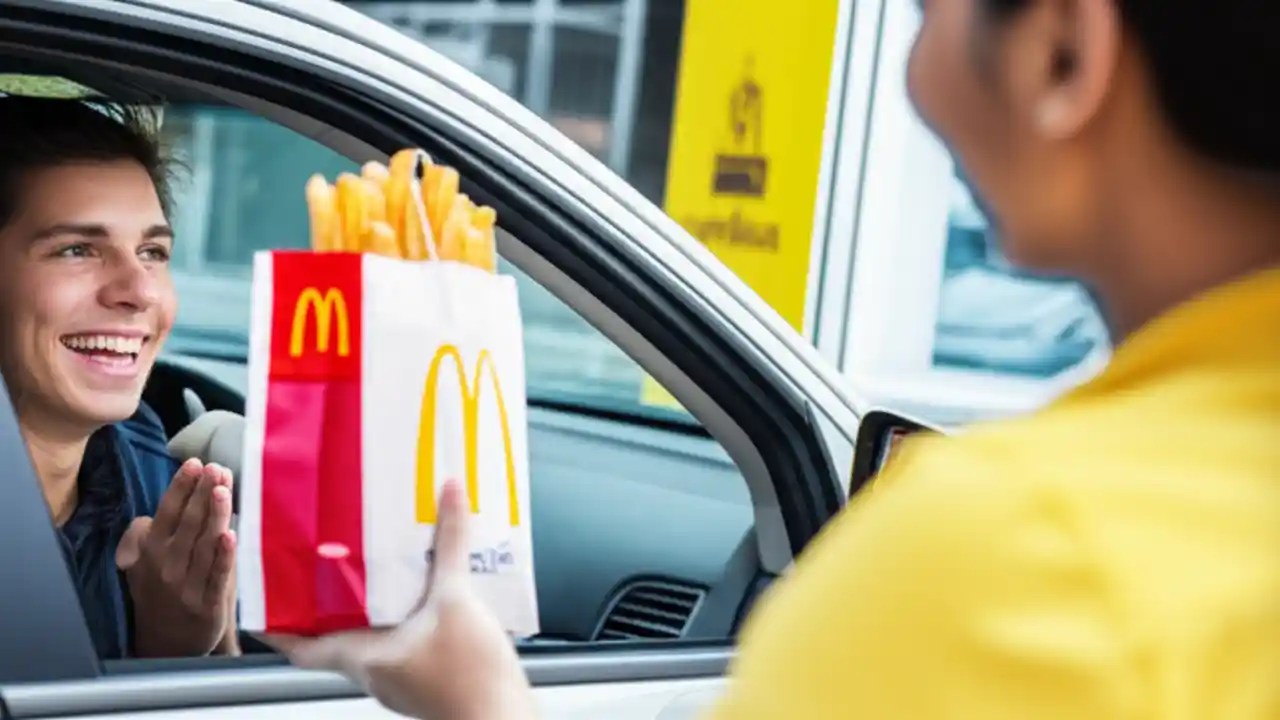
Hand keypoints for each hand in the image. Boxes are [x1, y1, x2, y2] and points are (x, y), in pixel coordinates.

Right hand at [116, 459, 236, 657]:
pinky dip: (224, 555)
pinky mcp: (209, 603)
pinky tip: (231, 534)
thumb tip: (150, 513)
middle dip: (202, 493)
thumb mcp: (139, 562)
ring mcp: (188, 584)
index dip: (181, 487)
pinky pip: (218, 575)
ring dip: (215, 515)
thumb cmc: (159, 589)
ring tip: (223, 488)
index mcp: (151, 551)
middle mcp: (168, 565)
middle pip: (188, 523)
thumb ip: (143, 534)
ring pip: (204, 544)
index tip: (194, 462)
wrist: (165, 641)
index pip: (167, 512)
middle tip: (217, 467)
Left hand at [267, 480, 536, 719]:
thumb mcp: (458, 599)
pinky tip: (417, 595)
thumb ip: (451, 544)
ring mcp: (399, 679)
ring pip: (367, 640)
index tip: (258, 598)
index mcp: (364, 657)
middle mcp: (374, 672)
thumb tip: (449, 493)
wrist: (503, 719)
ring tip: (369, 568)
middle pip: (332, 636)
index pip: (299, 647)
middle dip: (325, 601)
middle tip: (320, 561)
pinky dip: (396, 619)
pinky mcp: (424, 679)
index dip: (274, 625)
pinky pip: (397, 644)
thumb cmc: (472, 676)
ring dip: (364, 609)